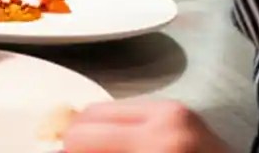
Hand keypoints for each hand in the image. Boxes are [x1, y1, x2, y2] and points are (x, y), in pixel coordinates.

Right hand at [63, 101, 229, 152]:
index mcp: (156, 144)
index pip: (80, 137)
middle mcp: (165, 118)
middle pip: (87, 118)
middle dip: (76, 145)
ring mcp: (175, 110)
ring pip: (106, 112)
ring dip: (97, 137)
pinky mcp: (181, 110)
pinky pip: (129, 112)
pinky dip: (117, 133)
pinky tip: (125, 149)